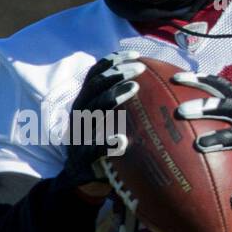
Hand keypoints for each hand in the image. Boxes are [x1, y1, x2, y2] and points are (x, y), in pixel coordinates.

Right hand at [60, 50, 144, 195]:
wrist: (78, 178)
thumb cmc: (100, 143)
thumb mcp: (105, 120)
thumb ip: (119, 104)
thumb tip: (153, 85)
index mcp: (84, 102)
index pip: (95, 75)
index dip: (113, 62)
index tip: (135, 53)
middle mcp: (79, 115)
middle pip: (95, 87)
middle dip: (116, 73)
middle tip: (140, 67)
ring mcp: (79, 135)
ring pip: (93, 111)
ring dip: (113, 96)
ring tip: (133, 88)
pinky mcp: (82, 158)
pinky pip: (94, 149)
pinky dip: (107, 143)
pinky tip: (123, 141)